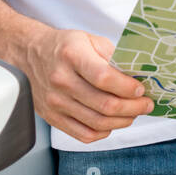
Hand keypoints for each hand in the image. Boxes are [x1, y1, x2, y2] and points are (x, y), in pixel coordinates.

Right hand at [24, 27, 153, 142]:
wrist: (29, 54)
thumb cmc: (64, 47)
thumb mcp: (90, 40)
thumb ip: (113, 56)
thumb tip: (137, 76)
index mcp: (72, 55)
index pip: (104, 78)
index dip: (127, 87)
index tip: (141, 89)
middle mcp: (61, 80)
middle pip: (104, 104)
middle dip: (133, 107)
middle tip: (146, 104)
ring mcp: (55, 102)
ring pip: (97, 123)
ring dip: (122, 121)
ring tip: (133, 114)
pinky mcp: (52, 117)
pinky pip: (83, 134)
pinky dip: (103, 132)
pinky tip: (112, 123)